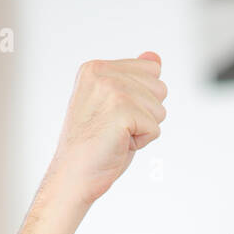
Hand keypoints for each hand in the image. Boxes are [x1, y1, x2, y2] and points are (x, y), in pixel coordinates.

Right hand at [43, 52, 167, 207]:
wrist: (73, 175)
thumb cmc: (95, 146)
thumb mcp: (116, 105)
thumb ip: (134, 79)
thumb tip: (155, 58)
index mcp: (96, 67)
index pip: (151, 70)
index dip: (142, 100)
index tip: (116, 116)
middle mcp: (102, 72)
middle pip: (160, 88)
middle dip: (146, 114)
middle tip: (117, 129)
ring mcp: (111, 89)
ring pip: (160, 109)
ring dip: (143, 129)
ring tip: (116, 137)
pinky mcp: (121, 110)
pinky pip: (155, 128)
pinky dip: (142, 143)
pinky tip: (119, 144)